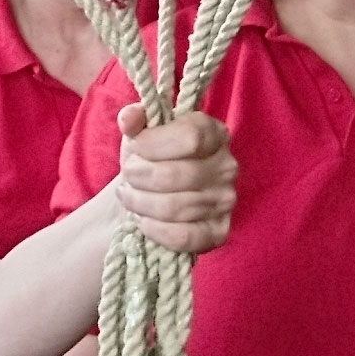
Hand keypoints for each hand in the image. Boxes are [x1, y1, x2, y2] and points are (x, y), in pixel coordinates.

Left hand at [115, 104, 234, 254]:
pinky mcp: (218, 232)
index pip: (189, 137)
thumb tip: (128, 119)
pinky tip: (143, 219)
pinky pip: (182, 236)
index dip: (153, 143)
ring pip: (174, 207)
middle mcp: (227, 166)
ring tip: (130, 195)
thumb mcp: (142, 131)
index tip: (134, 146)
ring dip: (140, 203)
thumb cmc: (151, 156)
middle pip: (176, 175)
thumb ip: (135, 119)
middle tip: (128, 175)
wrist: (154, 192)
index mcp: (214, 133)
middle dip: (139, 176)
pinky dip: (154, 229)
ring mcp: (226, 201)